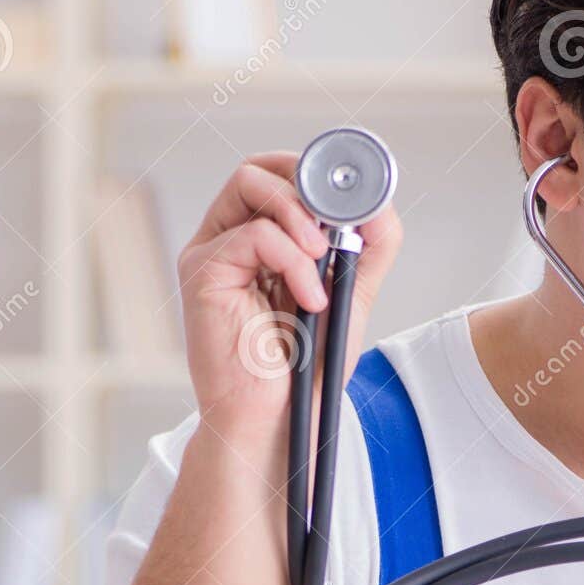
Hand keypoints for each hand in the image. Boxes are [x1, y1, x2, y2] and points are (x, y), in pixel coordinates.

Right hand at [177, 151, 402, 446]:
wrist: (279, 416)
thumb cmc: (306, 365)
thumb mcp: (351, 293)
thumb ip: (369, 247)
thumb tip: (380, 200)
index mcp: (259, 239)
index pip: (277, 175)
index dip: (311, 170)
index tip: (352, 196)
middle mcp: (229, 238)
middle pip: (258, 168)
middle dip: (307, 186)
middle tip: (338, 225)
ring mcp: (212, 252)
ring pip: (251, 184)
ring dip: (301, 216)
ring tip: (323, 263)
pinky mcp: (203, 272)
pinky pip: (253, 235)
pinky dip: (293, 261)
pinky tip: (310, 299)